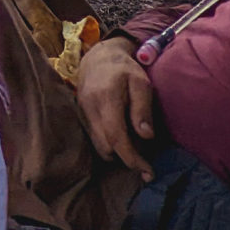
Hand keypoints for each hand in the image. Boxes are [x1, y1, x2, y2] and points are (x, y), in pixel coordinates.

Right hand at [77, 36, 157, 182]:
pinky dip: (109, 144)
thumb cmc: (124, 69)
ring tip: (135, 147)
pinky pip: (95, 139)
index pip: (116, 136)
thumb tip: (146, 137)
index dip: (131, 157)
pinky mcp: (81, 117)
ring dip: (117, 153)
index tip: (147, 171)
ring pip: (99, 146)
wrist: (98, 58)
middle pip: (106, 146)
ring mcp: (83, 113)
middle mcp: (90, 108)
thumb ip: (142, 109)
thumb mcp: (141, 83)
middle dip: (126, 158)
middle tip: (146, 160)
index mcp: (106, 98)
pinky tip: (123, 138)